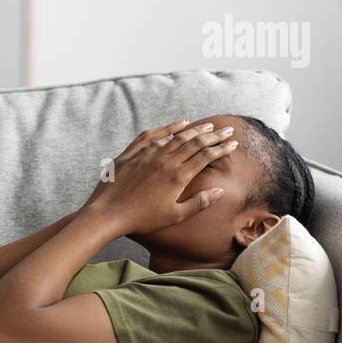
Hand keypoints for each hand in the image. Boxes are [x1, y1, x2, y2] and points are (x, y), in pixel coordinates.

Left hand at [82, 119, 238, 235]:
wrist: (108, 214)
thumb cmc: (142, 219)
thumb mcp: (174, 216)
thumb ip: (199, 203)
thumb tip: (221, 191)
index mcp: (177, 176)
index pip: (205, 156)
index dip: (221, 148)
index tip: (233, 143)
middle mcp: (165, 160)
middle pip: (194, 142)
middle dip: (213, 135)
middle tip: (227, 129)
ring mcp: (147, 154)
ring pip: (176, 136)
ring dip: (194, 130)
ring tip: (208, 126)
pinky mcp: (132, 153)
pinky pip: (152, 135)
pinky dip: (168, 128)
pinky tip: (179, 123)